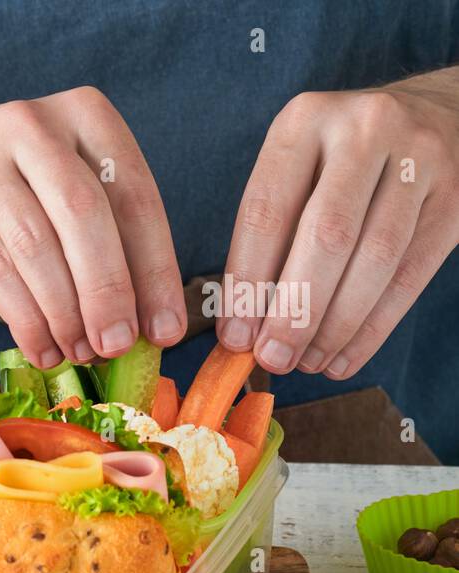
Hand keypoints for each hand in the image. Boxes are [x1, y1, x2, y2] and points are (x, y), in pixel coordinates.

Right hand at [0, 87, 185, 367]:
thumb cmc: (20, 186)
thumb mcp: (72, 185)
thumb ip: (114, 235)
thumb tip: (153, 323)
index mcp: (84, 113)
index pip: (134, 194)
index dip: (155, 269)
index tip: (165, 329)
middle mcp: (30, 125)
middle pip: (83, 214)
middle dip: (107, 290)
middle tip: (118, 345)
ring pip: (35, 246)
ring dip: (64, 312)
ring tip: (80, 352)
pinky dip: (24, 319)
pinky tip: (41, 347)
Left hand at [219, 79, 458, 377]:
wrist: (437, 112)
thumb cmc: (338, 158)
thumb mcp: (295, 167)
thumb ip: (268, 232)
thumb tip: (241, 326)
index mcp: (305, 121)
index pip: (267, 211)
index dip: (248, 281)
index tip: (234, 336)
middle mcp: (366, 129)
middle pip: (327, 235)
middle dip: (295, 310)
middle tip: (272, 359)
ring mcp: (420, 159)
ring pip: (376, 258)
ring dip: (336, 325)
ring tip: (306, 363)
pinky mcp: (457, 196)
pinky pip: (413, 273)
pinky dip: (375, 326)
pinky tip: (343, 358)